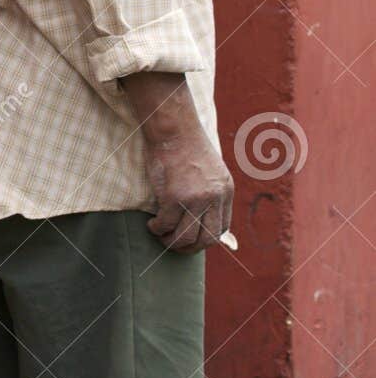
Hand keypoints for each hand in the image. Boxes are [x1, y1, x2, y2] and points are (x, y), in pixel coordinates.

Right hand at [143, 126, 233, 251]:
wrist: (174, 129)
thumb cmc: (186, 146)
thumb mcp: (210, 170)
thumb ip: (211, 192)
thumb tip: (201, 215)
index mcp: (225, 191)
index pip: (221, 228)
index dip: (205, 238)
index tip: (190, 237)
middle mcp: (214, 197)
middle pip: (206, 239)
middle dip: (189, 248)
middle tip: (174, 244)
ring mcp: (195, 199)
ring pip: (185, 237)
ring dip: (171, 242)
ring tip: (160, 234)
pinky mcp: (174, 197)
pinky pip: (165, 225)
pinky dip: (157, 229)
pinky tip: (152, 224)